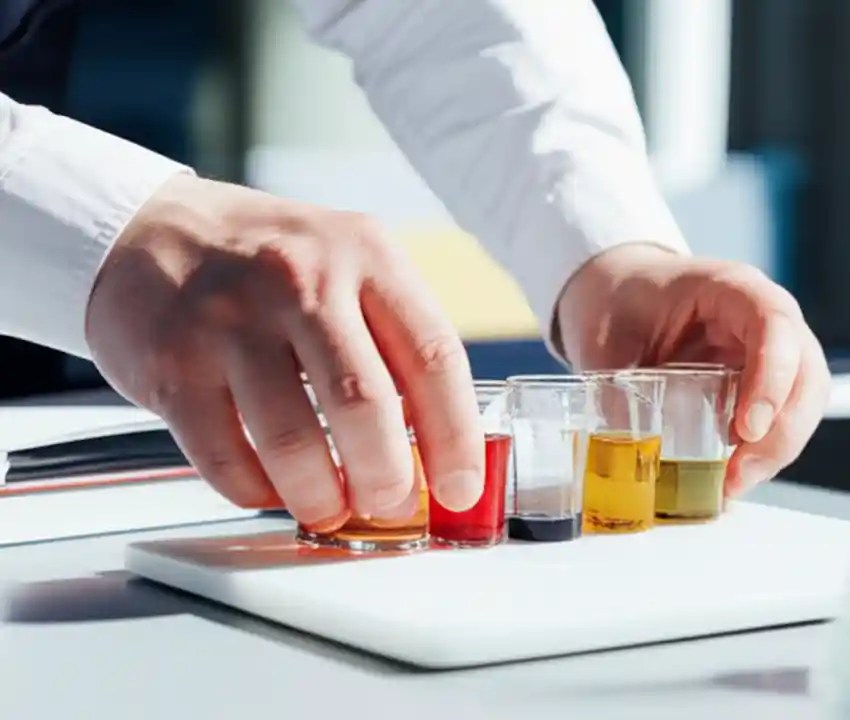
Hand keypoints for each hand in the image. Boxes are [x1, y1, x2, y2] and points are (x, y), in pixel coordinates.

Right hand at [86, 175, 483, 530]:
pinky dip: (256, 492)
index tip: (459, 488)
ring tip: (330, 508)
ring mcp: (231, 320)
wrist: (149, 231)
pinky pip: (223, 458)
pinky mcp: (172, 364)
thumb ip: (397, 340)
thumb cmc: (269, 262)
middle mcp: (302, 280)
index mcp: (367, 255)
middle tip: (390, 505)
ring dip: (320, 496)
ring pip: (292, 441)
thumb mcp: (350, 265)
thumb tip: (438, 447)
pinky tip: (271, 489)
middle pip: (364, 403)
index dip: (455, 437)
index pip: (434, 356)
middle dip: (386, 477)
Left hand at [557, 245, 829, 495]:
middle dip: (781, 432)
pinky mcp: (761, 383)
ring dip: (776, 450)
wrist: (618, 292)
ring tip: (733, 484)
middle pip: (805, 373)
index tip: (746, 429)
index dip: (771, 379)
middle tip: (740, 473)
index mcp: (731, 289)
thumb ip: (612, 388)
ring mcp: (770, 351)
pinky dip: (764, 452)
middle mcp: (764, 318)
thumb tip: (623, 452)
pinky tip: (732, 476)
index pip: (775, 324)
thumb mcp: (606, 337)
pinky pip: (782, 418)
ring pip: (804, 401)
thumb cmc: (621, 298)